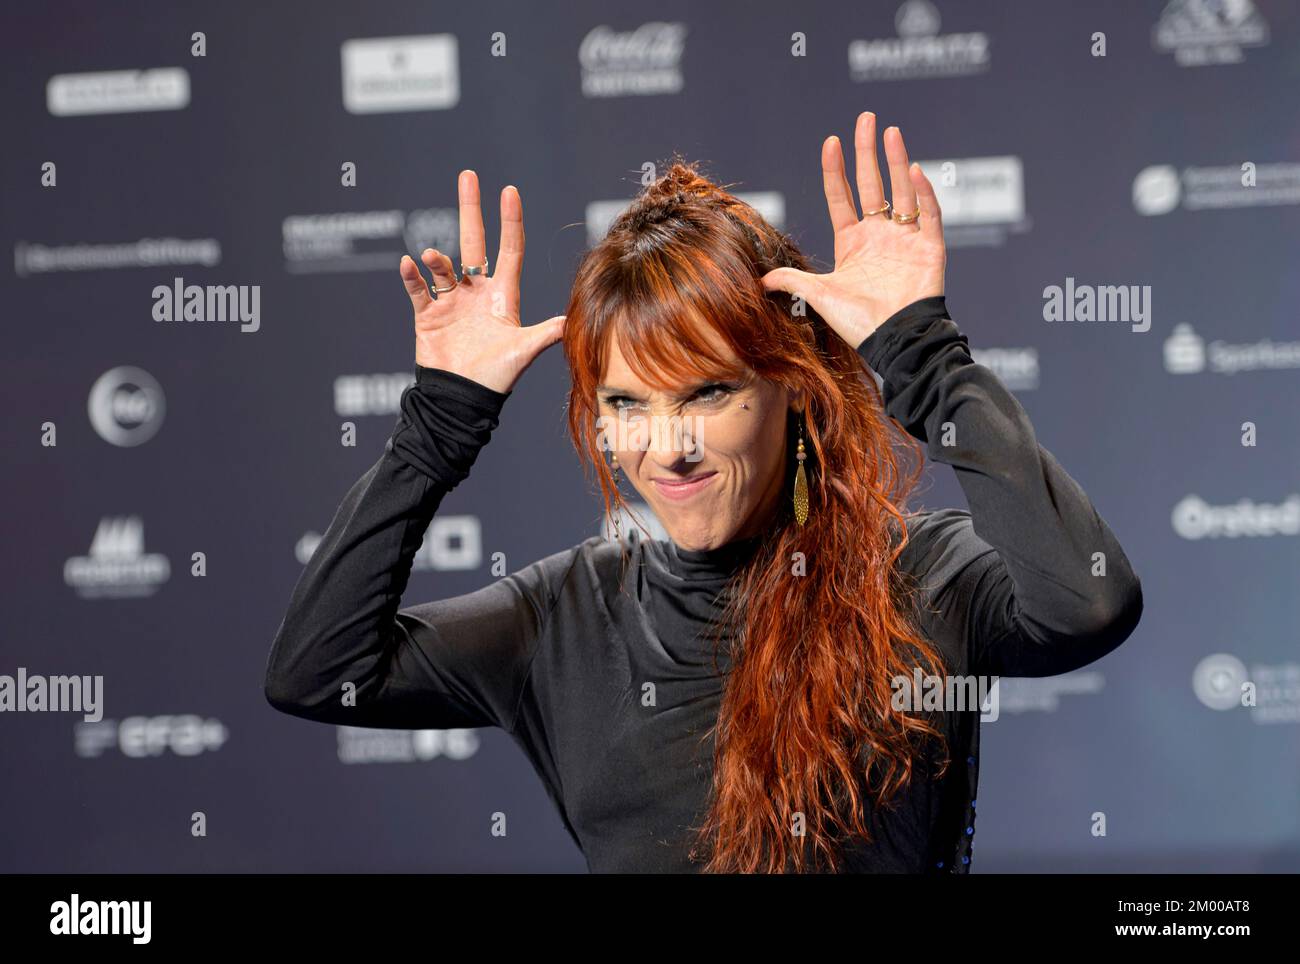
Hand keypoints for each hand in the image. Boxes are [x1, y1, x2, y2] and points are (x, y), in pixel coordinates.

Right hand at [399, 170, 565, 393]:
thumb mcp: (523, 351)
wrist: (462, 399)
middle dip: (471, 209)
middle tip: (468, 176)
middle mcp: (476, 293)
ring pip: (444, 266)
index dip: (510, 221)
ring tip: (433, 258)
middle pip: (474, 242)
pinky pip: (418, 289)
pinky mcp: (428, 315)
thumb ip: (545, 334)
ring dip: (438, 258)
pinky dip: (412, 276)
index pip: (509, 250)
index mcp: (502, 296)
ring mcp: (452, 302)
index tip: (509, 190)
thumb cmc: (496, 378)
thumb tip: (573, 320)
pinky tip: (409, 265)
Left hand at [760, 113, 945, 349]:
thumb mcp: (820, 297)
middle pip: (873, 184)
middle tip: (866, 118)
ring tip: (891, 132)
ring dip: (896, 161)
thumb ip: (794, 281)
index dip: (835, 171)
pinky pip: (929, 214)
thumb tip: (760, 278)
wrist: (896, 342)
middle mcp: (879, 235)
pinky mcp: (929, 248)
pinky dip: (923, 193)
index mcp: (852, 242)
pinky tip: (913, 170)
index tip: (830, 142)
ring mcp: (905, 239)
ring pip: (901, 192)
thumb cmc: (860, 323)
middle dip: (868, 152)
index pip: (842, 197)